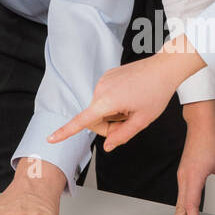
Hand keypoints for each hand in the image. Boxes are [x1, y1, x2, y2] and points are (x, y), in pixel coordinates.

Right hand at [48, 43, 201, 150]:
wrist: (164, 67)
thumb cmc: (156, 92)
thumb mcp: (142, 120)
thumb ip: (122, 135)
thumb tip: (107, 146)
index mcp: (107, 100)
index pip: (82, 121)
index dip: (65, 132)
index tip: (50, 138)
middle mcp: (100, 88)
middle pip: (94, 118)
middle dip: (108, 126)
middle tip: (129, 122)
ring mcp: (103, 80)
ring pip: (100, 108)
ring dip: (113, 114)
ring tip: (132, 106)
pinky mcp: (107, 76)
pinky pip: (105, 97)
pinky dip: (114, 102)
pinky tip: (131, 96)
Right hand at [160, 105, 214, 214]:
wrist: (202, 124)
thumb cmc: (214, 140)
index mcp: (195, 175)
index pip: (191, 204)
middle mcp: (185, 177)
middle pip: (179, 206)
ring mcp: (182, 175)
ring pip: (179, 201)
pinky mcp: (183, 173)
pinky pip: (181, 194)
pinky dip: (181, 206)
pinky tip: (182, 213)